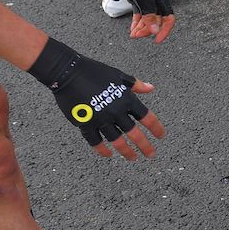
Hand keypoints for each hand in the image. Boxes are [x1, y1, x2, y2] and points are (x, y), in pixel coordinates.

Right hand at [26, 38, 165, 158]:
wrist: (67, 72)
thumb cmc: (94, 71)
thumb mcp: (118, 75)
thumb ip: (136, 85)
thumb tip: (151, 88)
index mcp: (126, 99)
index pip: (146, 117)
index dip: (156, 127)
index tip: (161, 136)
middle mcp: (115, 111)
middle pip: (134, 133)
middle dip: (145, 146)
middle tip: (151, 155)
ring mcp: (100, 119)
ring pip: (116, 140)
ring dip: (126, 151)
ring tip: (133, 158)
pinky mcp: (85, 123)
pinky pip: (95, 140)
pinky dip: (102, 149)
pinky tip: (108, 155)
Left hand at [103, 0, 175, 43]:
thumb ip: (150, 16)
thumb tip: (155, 30)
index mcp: (162, 0)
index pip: (168, 19)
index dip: (164, 31)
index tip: (156, 40)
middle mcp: (157, 1)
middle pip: (156, 21)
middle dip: (147, 30)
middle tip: (137, 36)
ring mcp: (147, 1)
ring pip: (147, 19)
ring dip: (141, 28)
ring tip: (133, 34)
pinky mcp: (138, 0)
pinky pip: (140, 15)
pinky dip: (137, 22)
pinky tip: (132, 29)